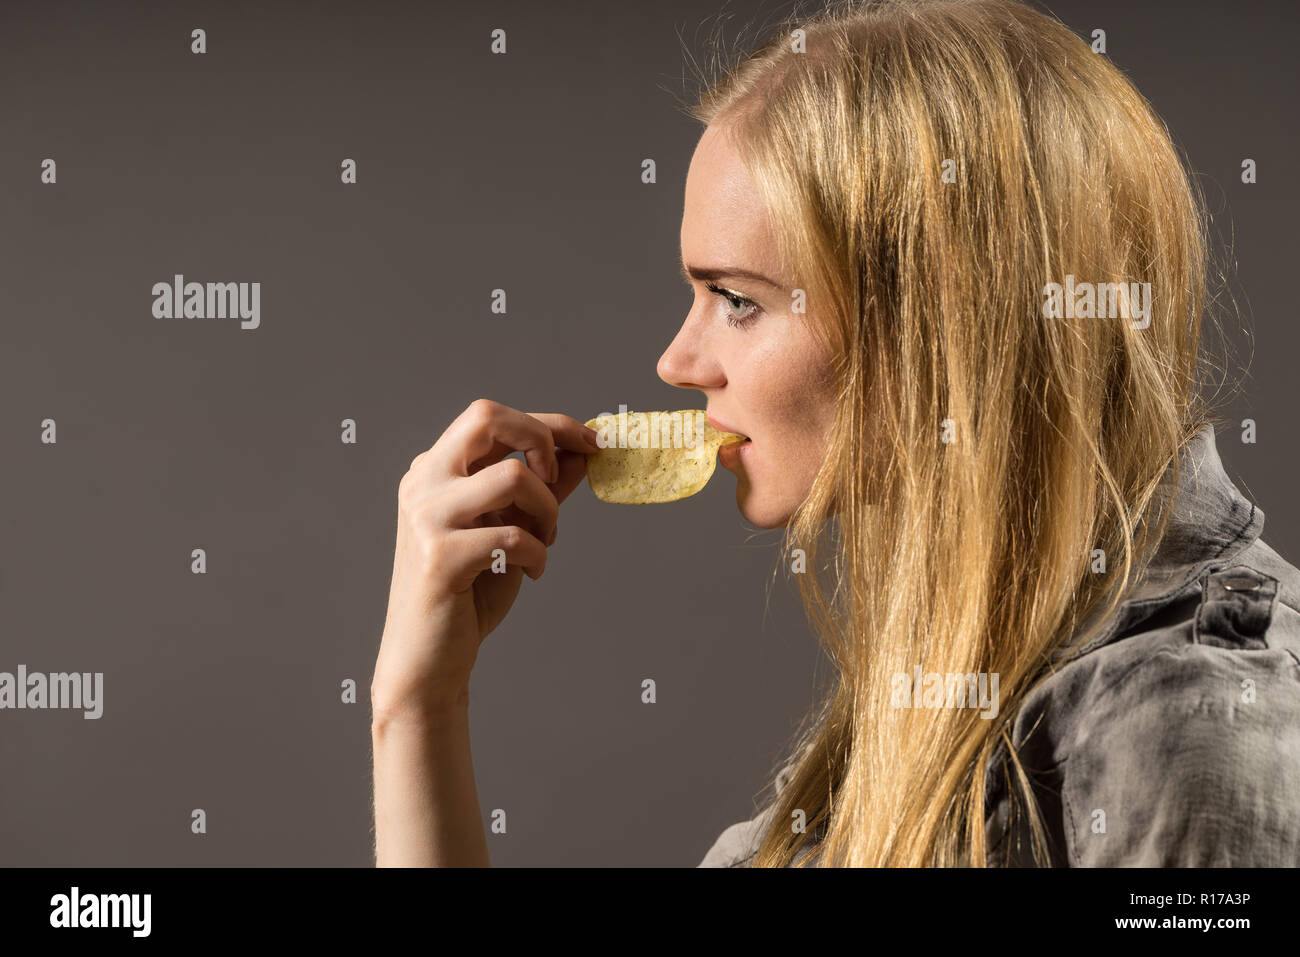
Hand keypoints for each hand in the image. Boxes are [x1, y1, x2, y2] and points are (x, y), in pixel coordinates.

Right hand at [371, 399, 599, 719]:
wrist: (429, 662)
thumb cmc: (469, 593)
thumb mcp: (511, 528)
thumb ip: (542, 488)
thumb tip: (583, 449)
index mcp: (434, 471)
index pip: (490, 416)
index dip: (548, 423)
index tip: (591, 440)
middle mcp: (423, 484)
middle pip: (487, 416)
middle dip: (543, 438)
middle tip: (559, 479)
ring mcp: (426, 518)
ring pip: (513, 478)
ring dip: (548, 510)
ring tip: (545, 540)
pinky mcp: (439, 558)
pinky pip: (515, 535)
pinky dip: (539, 554)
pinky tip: (532, 571)